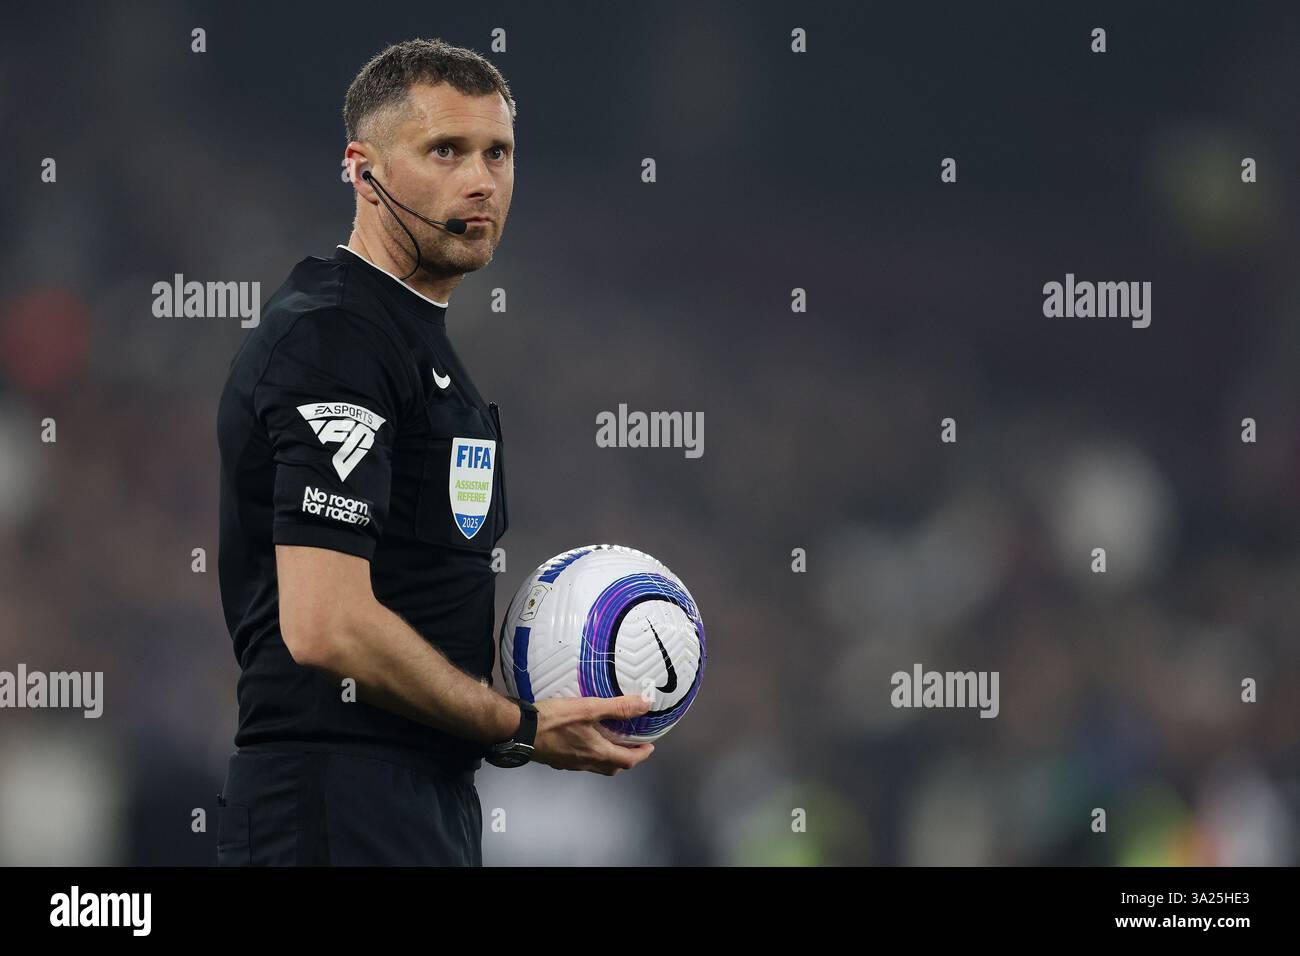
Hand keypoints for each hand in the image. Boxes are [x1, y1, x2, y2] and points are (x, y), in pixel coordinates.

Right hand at [530, 695, 655, 774]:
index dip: (641, 755)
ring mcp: (570, 764)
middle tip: (632, 747)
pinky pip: (581, 762)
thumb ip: (618, 707)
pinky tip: (584, 742)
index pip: (628, 761)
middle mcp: (585, 763)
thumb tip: (646, 704)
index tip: (649, 747)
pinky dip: (591, 755)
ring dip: (608, 758)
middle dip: (626, 759)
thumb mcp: (589, 708)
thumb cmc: (555, 720)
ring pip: (596, 766)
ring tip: (611, 743)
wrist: (520, 731)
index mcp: (597, 753)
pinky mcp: (557, 760)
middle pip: (612, 768)